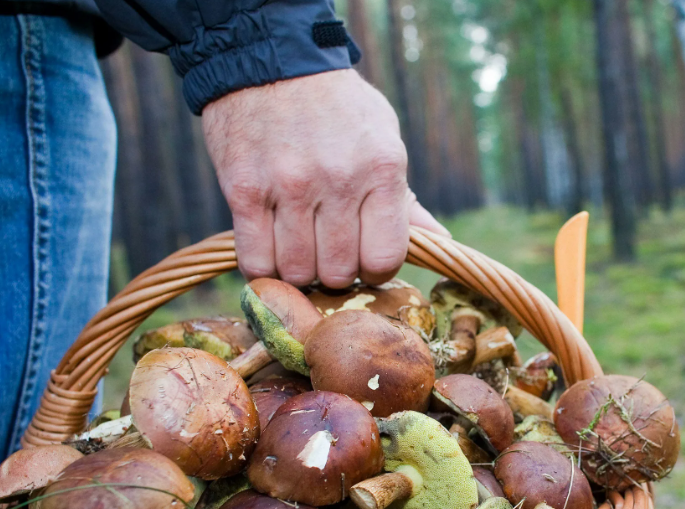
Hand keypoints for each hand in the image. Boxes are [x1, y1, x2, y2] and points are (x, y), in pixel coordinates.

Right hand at [202, 69, 447, 286]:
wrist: (271, 60)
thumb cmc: (337, 107)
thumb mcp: (384, 139)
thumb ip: (405, 199)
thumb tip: (439, 243)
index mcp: (381, 168)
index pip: (384, 258)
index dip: (374, 270)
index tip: (363, 259)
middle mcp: (338, 180)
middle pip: (338, 272)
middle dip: (334, 272)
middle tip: (326, 250)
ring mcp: (289, 186)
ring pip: (296, 272)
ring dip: (297, 270)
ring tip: (298, 247)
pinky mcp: (244, 191)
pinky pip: (255, 260)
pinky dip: (262, 266)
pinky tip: (270, 249)